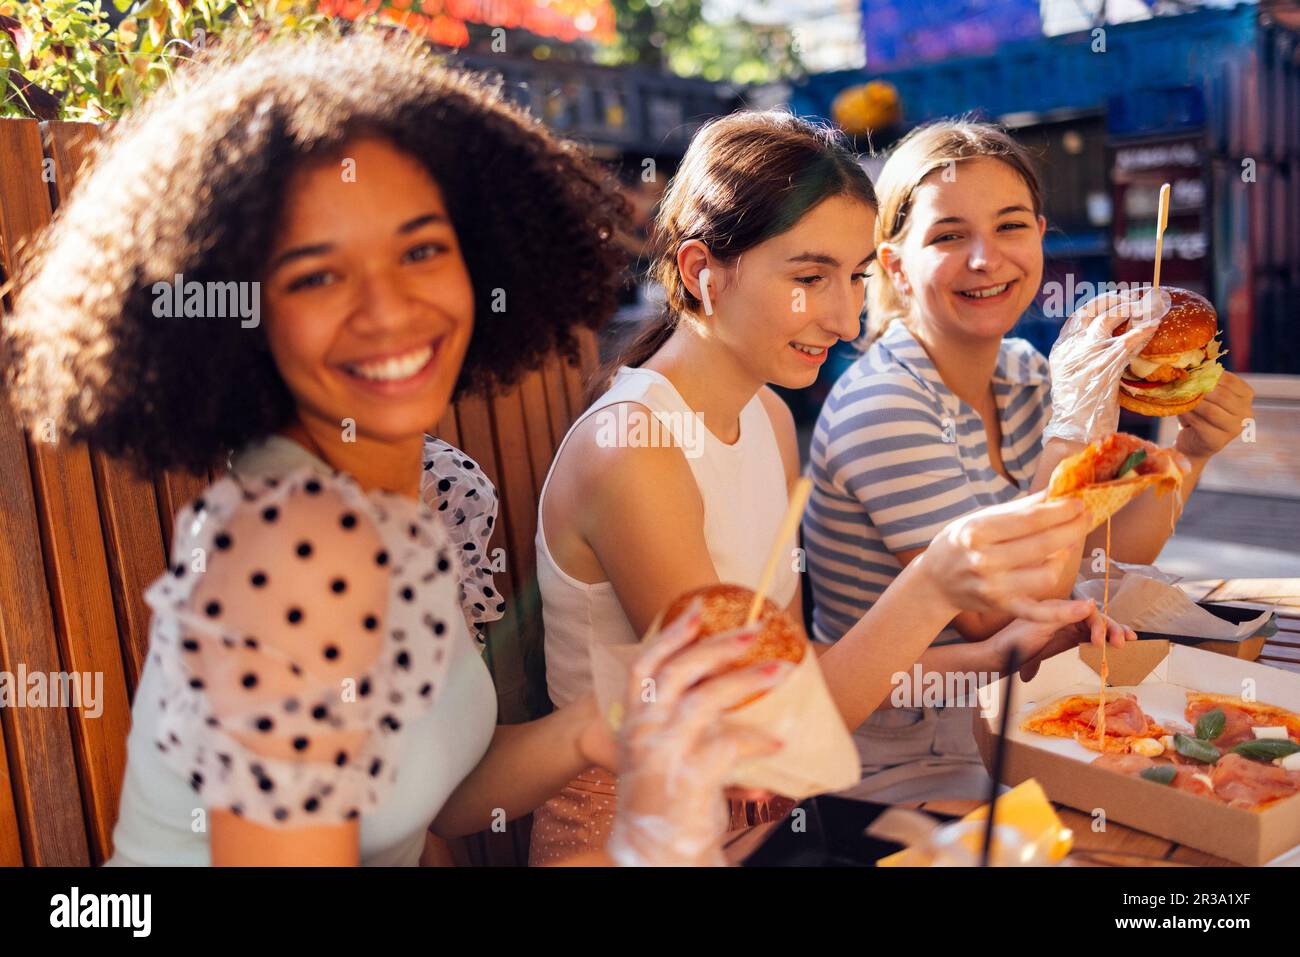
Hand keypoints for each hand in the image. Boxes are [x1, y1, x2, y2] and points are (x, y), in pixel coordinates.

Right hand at [606, 599, 789, 866]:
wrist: (652, 855)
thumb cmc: (662, 799)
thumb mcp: (655, 752)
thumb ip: (676, 718)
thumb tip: (724, 680)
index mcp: (633, 721)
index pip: (645, 665)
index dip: (669, 634)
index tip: (695, 608)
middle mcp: (643, 732)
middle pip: (677, 672)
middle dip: (717, 645)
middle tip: (753, 631)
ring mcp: (663, 755)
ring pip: (704, 700)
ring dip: (745, 680)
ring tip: (779, 669)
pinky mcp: (688, 779)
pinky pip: (729, 746)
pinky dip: (757, 739)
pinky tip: (778, 741)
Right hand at [921, 491, 1093, 624]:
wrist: (933, 583)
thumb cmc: (958, 544)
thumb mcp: (978, 519)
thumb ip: (1016, 509)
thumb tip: (1054, 492)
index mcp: (977, 533)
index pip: (1030, 520)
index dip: (1060, 510)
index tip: (1079, 502)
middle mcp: (985, 561)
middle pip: (1043, 544)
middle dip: (1072, 528)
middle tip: (1086, 515)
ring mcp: (994, 587)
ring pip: (1046, 574)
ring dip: (1065, 557)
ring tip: (1068, 544)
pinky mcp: (1002, 607)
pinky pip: (1038, 612)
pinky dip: (1064, 612)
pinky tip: (1085, 606)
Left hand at [1011, 602, 1137, 680]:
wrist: (997, 658)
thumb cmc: (1011, 642)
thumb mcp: (1038, 626)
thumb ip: (1063, 614)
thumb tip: (1092, 603)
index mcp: (1058, 607)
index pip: (1089, 612)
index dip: (1101, 625)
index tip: (1102, 642)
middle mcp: (1064, 614)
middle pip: (1095, 618)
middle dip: (1112, 628)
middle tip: (1122, 643)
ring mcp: (1065, 627)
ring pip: (1094, 627)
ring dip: (1110, 633)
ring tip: (1124, 642)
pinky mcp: (1064, 639)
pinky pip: (1087, 638)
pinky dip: (1100, 641)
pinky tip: (1109, 646)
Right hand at [1043, 288, 1170, 444]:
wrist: (1075, 432)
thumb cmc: (1081, 408)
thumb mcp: (1077, 376)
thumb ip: (1088, 355)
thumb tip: (1115, 337)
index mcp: (1061, 349)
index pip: (1081, 314)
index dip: (1103, 302)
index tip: (1121, 297)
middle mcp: (1070, 348)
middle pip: (1095, 310)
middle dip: (1120, 300)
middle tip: (1140, 298)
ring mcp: (1085, 356)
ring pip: (1110, 320)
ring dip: (1133, 309)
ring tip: (1152, 306)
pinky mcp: (1102, 367)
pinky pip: (1126, 341)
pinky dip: (1142, 331)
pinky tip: (1154, 325)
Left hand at [1173, 371, 1253, 460]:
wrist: (1194, 442)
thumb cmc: (1200, 414)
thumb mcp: (1207, 395)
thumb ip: (1206, 382)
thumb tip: (1192, 367)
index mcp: (1246, 396)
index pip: (1230, 381)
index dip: (1209, 376)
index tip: (1192, 373)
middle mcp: (1246, 412)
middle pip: (1222, 396)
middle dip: (1199, 389)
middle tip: (1182, 385)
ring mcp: (1234, 428)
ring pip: (1210, 410)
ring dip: (1192, 402)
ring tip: (1179, 397)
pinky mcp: (1218, 440)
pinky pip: (1199, 423)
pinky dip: (1187, 414)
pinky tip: (1179, 410)